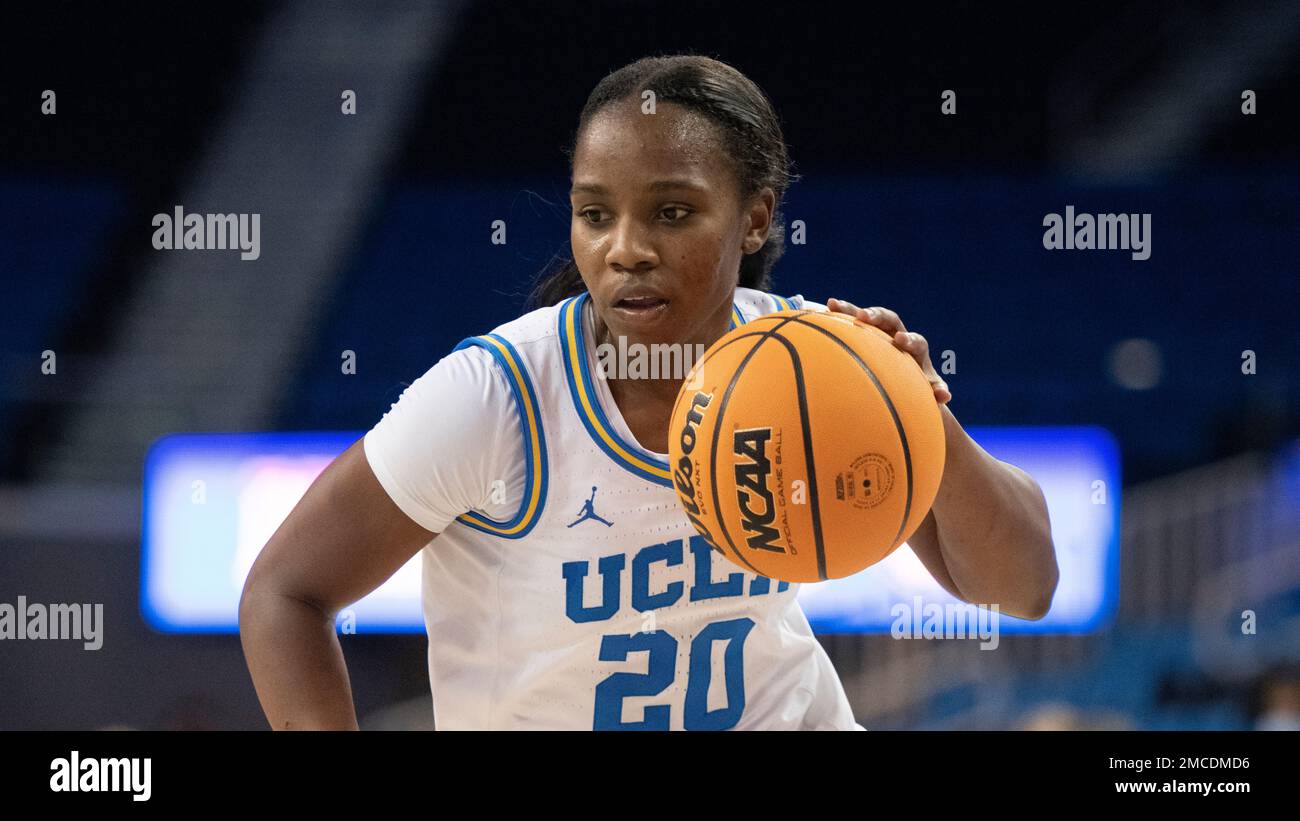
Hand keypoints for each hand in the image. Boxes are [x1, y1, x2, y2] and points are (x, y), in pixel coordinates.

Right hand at [826, 298, 951, 404]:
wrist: (906, 377)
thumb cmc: (916, 386)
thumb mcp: (926, 391)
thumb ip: (934, 391)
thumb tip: (945, 396)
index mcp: (916, 349)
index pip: (916, 340)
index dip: (909, 339)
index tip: (901, 340)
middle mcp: (898, 335)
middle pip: (891, 320)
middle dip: (878, 316)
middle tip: (865, 317)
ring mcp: (879, 333)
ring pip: (867, 317)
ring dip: (851, 310)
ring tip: (832, 305)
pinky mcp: (863, 333)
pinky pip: (849, 322)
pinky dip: (837, 317)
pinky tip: (819, 312)